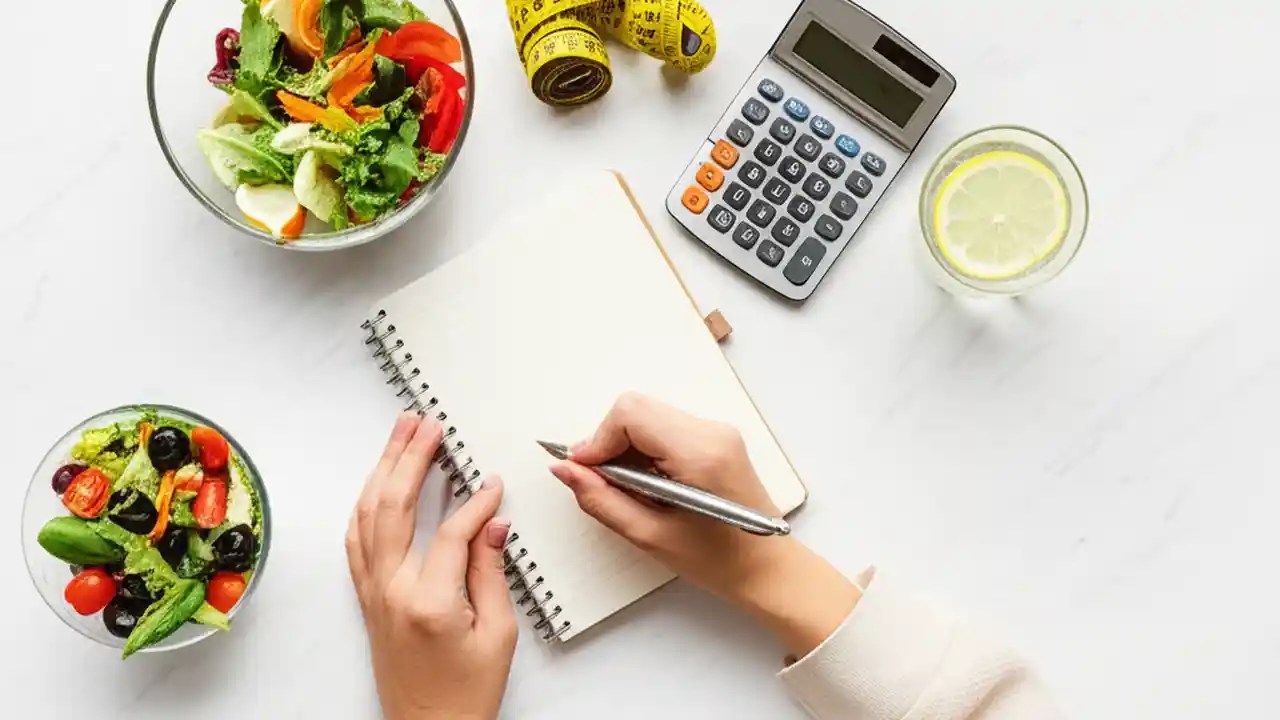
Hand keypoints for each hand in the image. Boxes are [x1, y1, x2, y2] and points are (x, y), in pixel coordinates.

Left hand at [347, 413, 517, 719]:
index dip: (475, 502)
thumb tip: (492, 523)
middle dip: (411, 457)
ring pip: (367, 514)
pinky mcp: (367, 597)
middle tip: (426, 424)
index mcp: (427, 602)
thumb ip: (491, 572)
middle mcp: (390, 592)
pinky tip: (377, 482)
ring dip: (383, 468)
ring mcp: (373, 593)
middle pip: (393, 506)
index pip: (450, 531)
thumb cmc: (464, 694)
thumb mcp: (497, 633)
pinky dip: (366, 503)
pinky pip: (356, 538)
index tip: (492, 484)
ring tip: (400, 434)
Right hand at [550, 393, 860, 656]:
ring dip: (627, 447)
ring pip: (648, 416)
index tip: (584, 470)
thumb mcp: (649, 535)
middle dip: (609, 442)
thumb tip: (565, 470)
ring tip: (633, 490)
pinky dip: (645, 449)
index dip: (597, 440)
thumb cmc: (720, 560)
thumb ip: (601, 499)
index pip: (630, 413)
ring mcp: (716, 432)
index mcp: (700, 453)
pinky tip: (650, 485)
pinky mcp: (715, 438)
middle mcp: (711, 432)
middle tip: (604, 483)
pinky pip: (664, 427)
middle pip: (637, 408)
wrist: (766, 568)